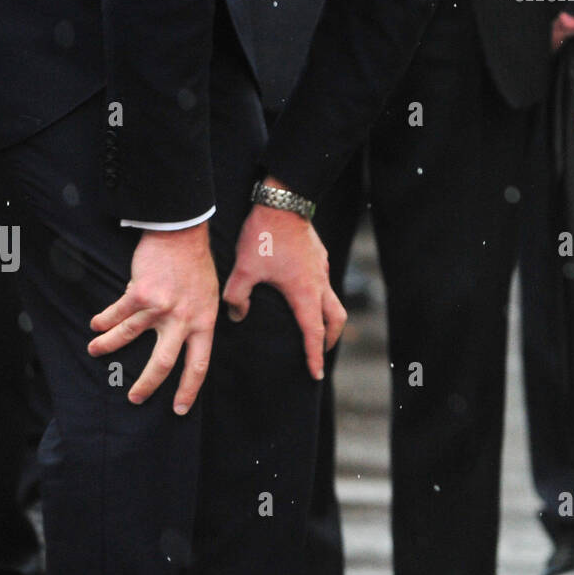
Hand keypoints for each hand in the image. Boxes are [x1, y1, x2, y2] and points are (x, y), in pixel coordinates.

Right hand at [88, 222, 217, 414]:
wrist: (182, 233)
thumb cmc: (197, 263)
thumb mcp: (214, 292)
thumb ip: (209, 313)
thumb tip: (221, 323)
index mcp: (204, 321)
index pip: (199, 363)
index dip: (189, 389)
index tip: (179, 408)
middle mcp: (183, 319)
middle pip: (163, 363)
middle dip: (146, 385)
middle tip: (135, 398)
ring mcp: (160, 308)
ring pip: (128, 337)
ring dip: (108, 346)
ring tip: (96, 351)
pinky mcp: (139, 294)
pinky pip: (117, 314)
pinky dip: (103, 321)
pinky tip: (96, 325)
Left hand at [224, 187, 346, 381]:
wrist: (283, 200)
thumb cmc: (264, 236)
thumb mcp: (243, 270)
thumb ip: (237, 298)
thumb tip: (238, 316)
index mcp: (304, 293)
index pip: (314, 332)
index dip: (314, 355)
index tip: (316, 373)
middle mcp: (319, 283)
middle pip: (336, 318)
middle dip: (331, 339)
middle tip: (320, 352)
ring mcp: (322, 268)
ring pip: (333, 299)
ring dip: (327, 317)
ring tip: (314, 326)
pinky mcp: (319, 255)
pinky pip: (324, 282)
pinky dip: (320, 296)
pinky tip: (302, 291)